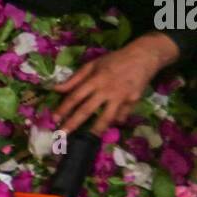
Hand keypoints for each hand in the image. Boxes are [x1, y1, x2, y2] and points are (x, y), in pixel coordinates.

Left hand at [52, 33, 179, 132]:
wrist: (143, 57)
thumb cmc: (114, 60)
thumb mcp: (93, 65)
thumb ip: (75, 79)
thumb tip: (56, 89)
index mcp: (95, 79)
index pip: (75, 96)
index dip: (64, 108)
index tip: (54, 119)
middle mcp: (106, 90)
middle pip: (87, 110)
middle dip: (73, 123)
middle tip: (62, 135)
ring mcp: (120, 97)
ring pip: (106, 117)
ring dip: (95, 129)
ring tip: (87, 139)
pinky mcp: (133, 101)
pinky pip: (122, 116)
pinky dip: (116, 121)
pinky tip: (110, 126)